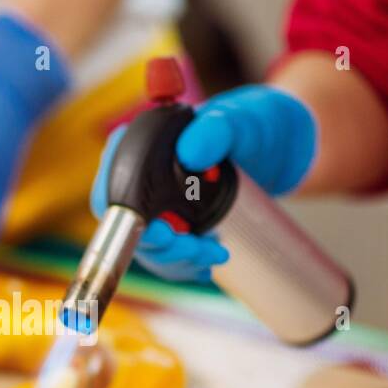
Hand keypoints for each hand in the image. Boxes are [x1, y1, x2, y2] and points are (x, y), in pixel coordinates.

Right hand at [88, 85, 315, 282]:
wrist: (275, 149)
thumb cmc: (254, 124)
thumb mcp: (240, 121)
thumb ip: (215, 130)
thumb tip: (189, 153)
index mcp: (141, 141)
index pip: (112, 181)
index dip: (124, 213)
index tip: (160, 231)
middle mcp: (138, 174)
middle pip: (125, 222)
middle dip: (157, 245)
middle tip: (195, 248)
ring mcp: (154, 204)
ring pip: (146, 245)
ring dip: (175, 259)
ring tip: (214, 253)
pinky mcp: (172, 225)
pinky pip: (165, 256)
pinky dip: (185, 265)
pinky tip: (210, 261)